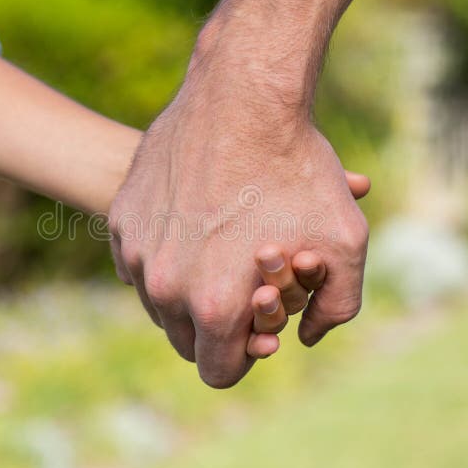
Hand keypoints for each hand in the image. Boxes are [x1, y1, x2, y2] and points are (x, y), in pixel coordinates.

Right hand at [109, 61, 368, 387]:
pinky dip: (166, 257)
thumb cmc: (297, 168)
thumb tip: (304, 337)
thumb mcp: (346, 242)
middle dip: (218, 327)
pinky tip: (195, 225)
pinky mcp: (122, 220)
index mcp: (215, 306)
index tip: (259, 326)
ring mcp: (137, 251)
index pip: (219, 370)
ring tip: (221, 250)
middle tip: (244, 288)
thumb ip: (336, 307)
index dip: (245, 355)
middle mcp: (165, 287)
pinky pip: (140, 263)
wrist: (242, 96)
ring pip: (160, 303)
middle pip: (186, 341)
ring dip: (189, 292)